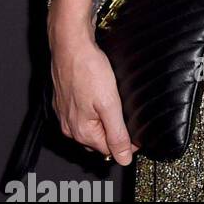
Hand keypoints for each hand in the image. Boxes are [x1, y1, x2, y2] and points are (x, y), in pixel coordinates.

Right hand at [49, 28, 137, 165]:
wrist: (71, 45)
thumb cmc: (87, 69)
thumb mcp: (110, 104)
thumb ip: (117, 133)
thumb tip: (124, 158)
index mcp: (82, 131)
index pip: (108, 150)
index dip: (127, 144)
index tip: (139, 135)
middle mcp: (70, 126)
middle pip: (98, 140)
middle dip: (114, 134)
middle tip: (130, 118)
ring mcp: (65, 113)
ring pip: (90, 126)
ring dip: (104, 122)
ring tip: (117, 107)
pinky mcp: (64, 100)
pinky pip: (82, 113)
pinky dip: (93, 110)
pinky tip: (100, 98)